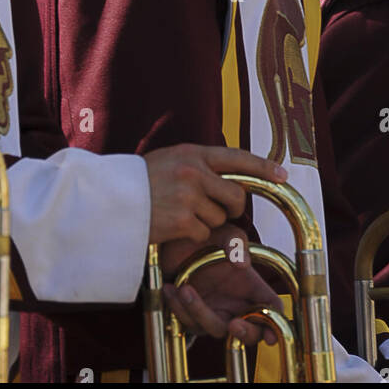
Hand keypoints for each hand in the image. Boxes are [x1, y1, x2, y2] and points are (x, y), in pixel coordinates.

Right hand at [145, 144, 285, 244]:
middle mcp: (194, 172)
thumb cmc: (137, 181)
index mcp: (192, 153)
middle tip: (214, 210)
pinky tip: (171, 227)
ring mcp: (189, 196)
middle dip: (231, 208)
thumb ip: (197, 165)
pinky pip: (202, 234)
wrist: (106, 199)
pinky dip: (190, 236)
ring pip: (219, 219)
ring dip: (204, 223)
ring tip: (178, 214)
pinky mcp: (182, 221)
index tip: (282, 174)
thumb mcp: (169, 160)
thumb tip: (229, 178)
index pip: (237, 157)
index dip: (263, 167)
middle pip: (235, 196)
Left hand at [162, 227, 283, 347]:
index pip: (271, 309)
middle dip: (245, 333)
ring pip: (214, 328)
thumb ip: (236, 242)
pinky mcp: (192, 314)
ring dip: (200, 312)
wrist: (176, 239)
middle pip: (249, 331)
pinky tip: (170, 290)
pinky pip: (188, 323)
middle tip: (234, 324)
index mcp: (251, 286)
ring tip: (184, 289)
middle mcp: (235, 303)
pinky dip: (179, 309)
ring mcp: (214, 311)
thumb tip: (243, 264)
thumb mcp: (225, 232)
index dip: (274, 325)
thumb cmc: (207, 236)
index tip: (270, 336)